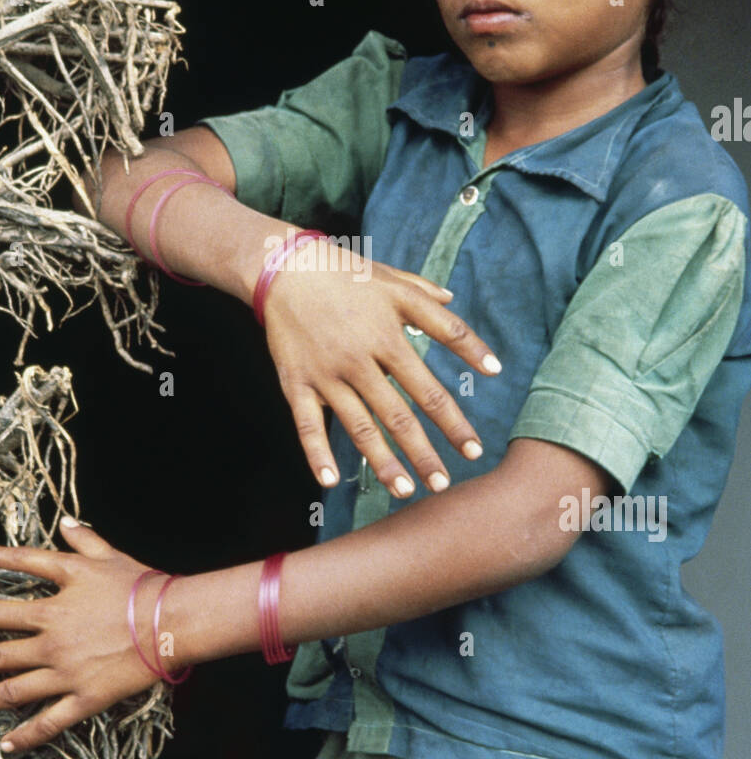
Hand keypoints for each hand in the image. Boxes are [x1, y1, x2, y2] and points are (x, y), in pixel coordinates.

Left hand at [0, 518, 181, 753]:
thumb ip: (80, 540)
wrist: (171, 620)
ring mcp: (65, 672)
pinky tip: (5, 745)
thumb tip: (64, 522)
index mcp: (54, 605)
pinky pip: (49, 721)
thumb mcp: (106, 556)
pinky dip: (25, 736)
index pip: (5, 593)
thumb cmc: (140, 586)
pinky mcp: (84, 697)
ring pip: (12, 689)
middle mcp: (51, 639)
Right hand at [262, 240, 500, 496]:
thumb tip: (457, 302)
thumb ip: (427, 299)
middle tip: (444, 484)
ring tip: (405, 490)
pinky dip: (317, 453)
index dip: (453, 419)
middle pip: (399, 414)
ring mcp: (327, 373)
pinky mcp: (297, 382)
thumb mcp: (392, 279)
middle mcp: (360, 358)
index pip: (429, 386)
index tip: (473, 446)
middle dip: (424, 453)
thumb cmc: (345, 273)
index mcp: (388, 335)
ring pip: (359, 426)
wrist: (284, 267)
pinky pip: (307, 424)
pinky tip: (330, 481)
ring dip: (384, 462)